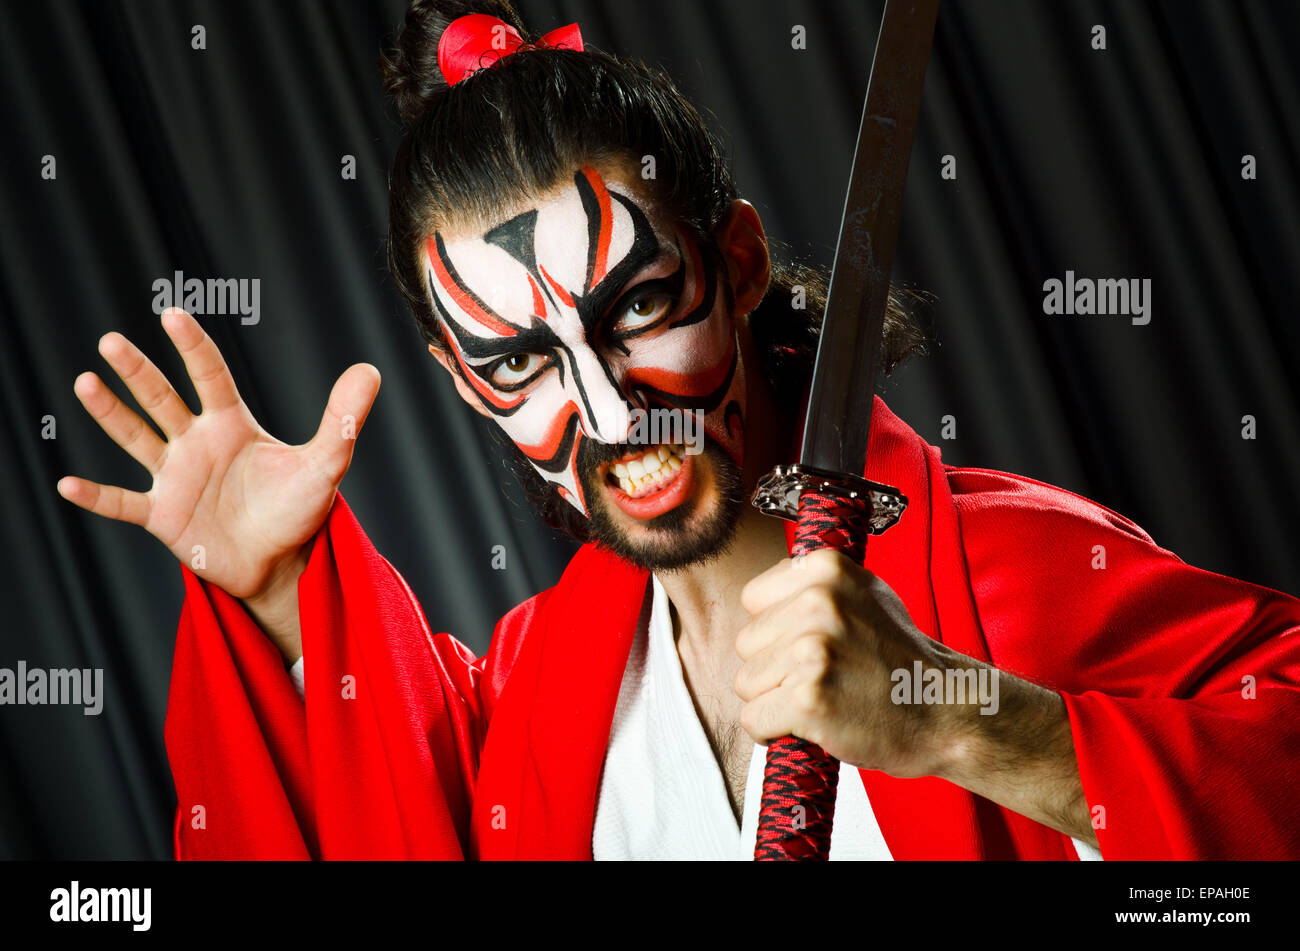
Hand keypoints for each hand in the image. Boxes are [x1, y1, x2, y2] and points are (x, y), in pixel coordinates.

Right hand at [58, 308, 380, 607]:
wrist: (284, 562)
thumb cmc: (301, 509)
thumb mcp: (328, 463)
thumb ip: (344, 419)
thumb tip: (371, 369)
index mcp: (233, 424)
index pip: (210, 375)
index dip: (193, 346)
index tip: (173, 314)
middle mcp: (198, 443)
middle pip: (162, 399)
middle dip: (138, 372)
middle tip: (111, 341)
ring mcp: (176, 477)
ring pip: (137, 438)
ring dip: (111, 414)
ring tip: (84, 382)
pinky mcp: (164, 516)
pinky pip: (124, 503)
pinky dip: (97, 496)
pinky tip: (67, 483)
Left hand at [734, 548, 977, 778]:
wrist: (944, 712)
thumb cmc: (900, 660)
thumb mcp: (864, 595)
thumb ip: (812, 587)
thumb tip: (759, 594)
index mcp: (826, 568)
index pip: (752, 598)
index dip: (776, 629)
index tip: (811, 644)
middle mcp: (818, 602)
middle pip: (745, 643)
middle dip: (774, 667)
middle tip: (824, 677)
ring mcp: (812, 650)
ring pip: (745, 682)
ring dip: (775, 700)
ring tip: (823, 697)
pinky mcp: (808, 698)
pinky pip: (753, 719)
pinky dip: (774, 731)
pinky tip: (812, 723)